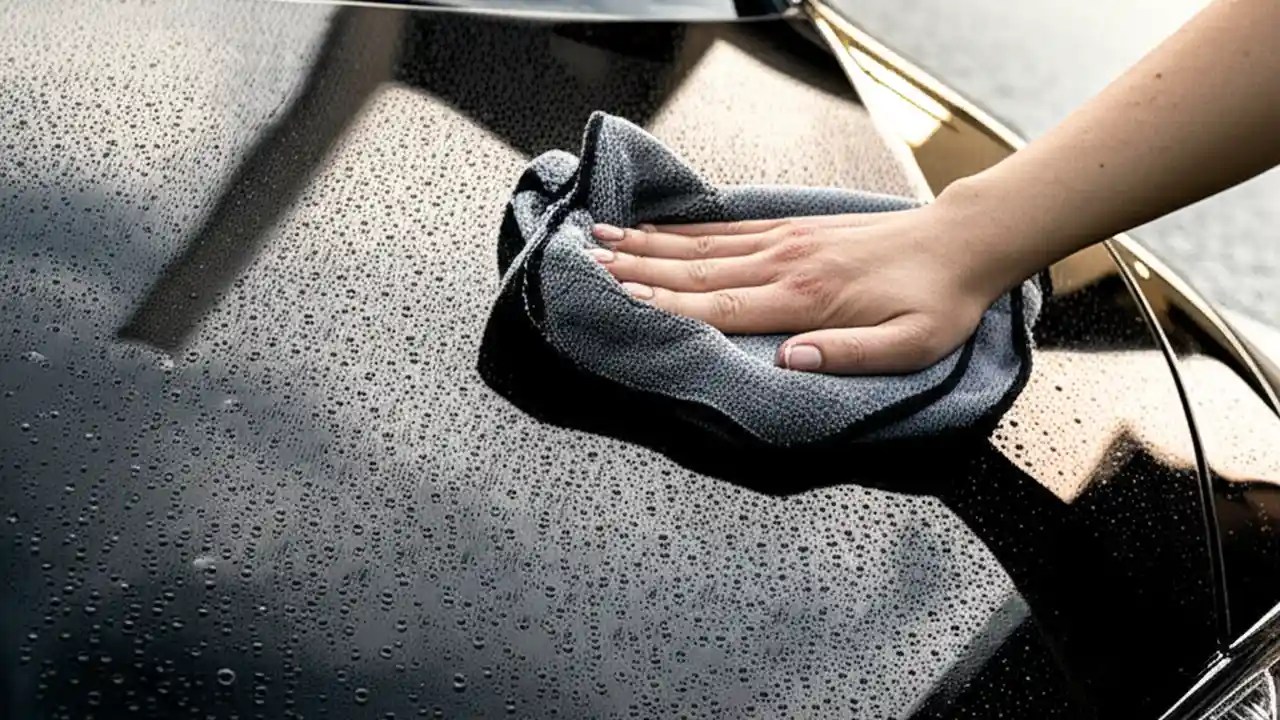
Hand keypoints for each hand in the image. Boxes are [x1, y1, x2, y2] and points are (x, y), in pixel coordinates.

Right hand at [588, 203, 1010, 374]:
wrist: (961, 241)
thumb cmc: (937, 302)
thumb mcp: (911, 346)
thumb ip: (849, 356)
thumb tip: (789, 361)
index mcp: (806, 299)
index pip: (721, 306)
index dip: (668, 306)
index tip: (622, 299)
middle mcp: (785, 263)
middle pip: (697, 271)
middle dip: (639, 270)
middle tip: (590, 266)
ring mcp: (786, 240)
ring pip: (704, 245)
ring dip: (650, 244)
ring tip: (604, 240)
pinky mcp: (793, 228)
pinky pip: (728, 228)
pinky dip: (687, 229)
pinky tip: (659, 228)